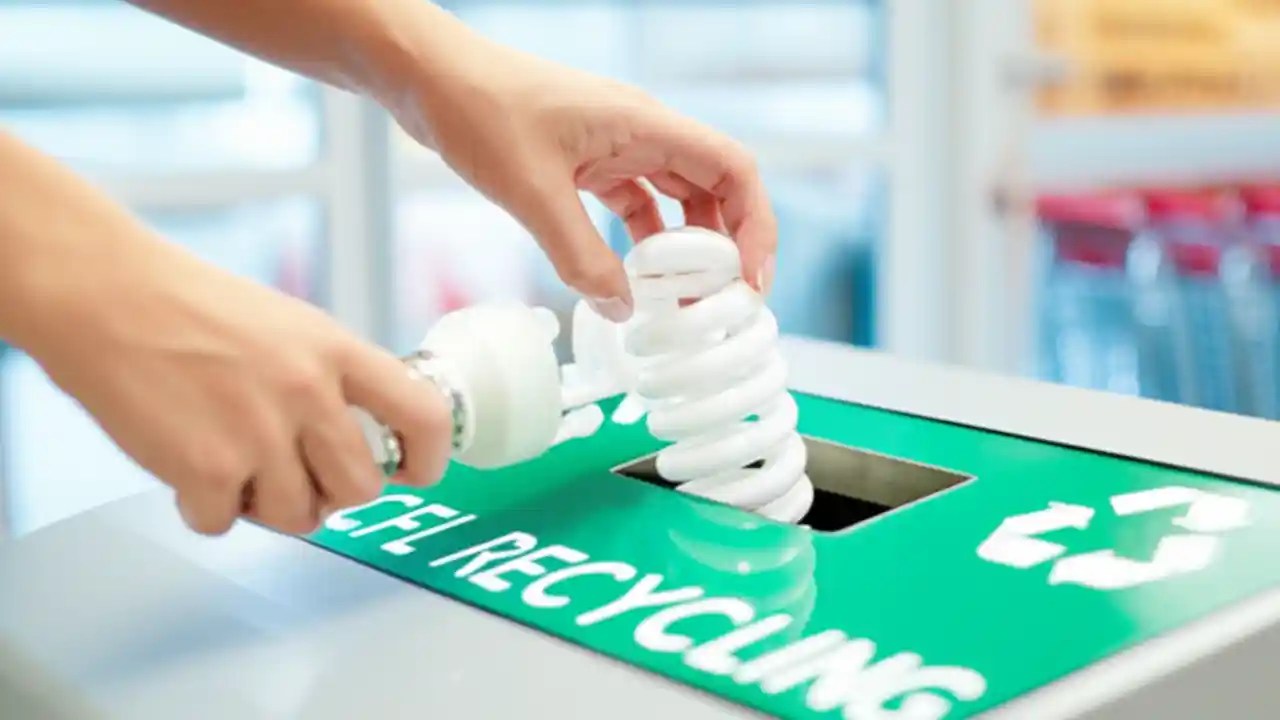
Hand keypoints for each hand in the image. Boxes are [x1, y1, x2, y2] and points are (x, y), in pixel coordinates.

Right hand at [27, 240, 451, 536]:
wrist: (104, 294)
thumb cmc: (190, 307)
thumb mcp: (288, 326)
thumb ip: (331, 378)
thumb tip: (356, 439)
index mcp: (336, 350)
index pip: (425, 414)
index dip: (430, 458)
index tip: (413, 472)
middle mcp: (309, 392)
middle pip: (362, 488)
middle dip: (333, 494)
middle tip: (299, 475)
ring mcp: (260, 433)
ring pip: (300, 517)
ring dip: (268, 505)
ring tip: (236, 464)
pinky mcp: (208, 469)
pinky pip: (226, 523)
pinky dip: (204, 507)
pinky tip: (187, 466)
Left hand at [384, 21, 777, 321]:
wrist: (428, 78)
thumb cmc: (479, 112)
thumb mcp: (531, 194)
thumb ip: (580, 256)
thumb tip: (622, 308)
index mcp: (644, 125)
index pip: (732, 170)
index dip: (755, 225)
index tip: (750, 279)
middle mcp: (640, 132)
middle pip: (712, 190)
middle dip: (725, 248)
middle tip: (721, 304)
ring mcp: (615, 146)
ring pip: (674, 201)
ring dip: (684, 251)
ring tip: (682, 303)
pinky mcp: (586, 162)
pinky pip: (634, 205)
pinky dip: (641, 244)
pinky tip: (632, 280)